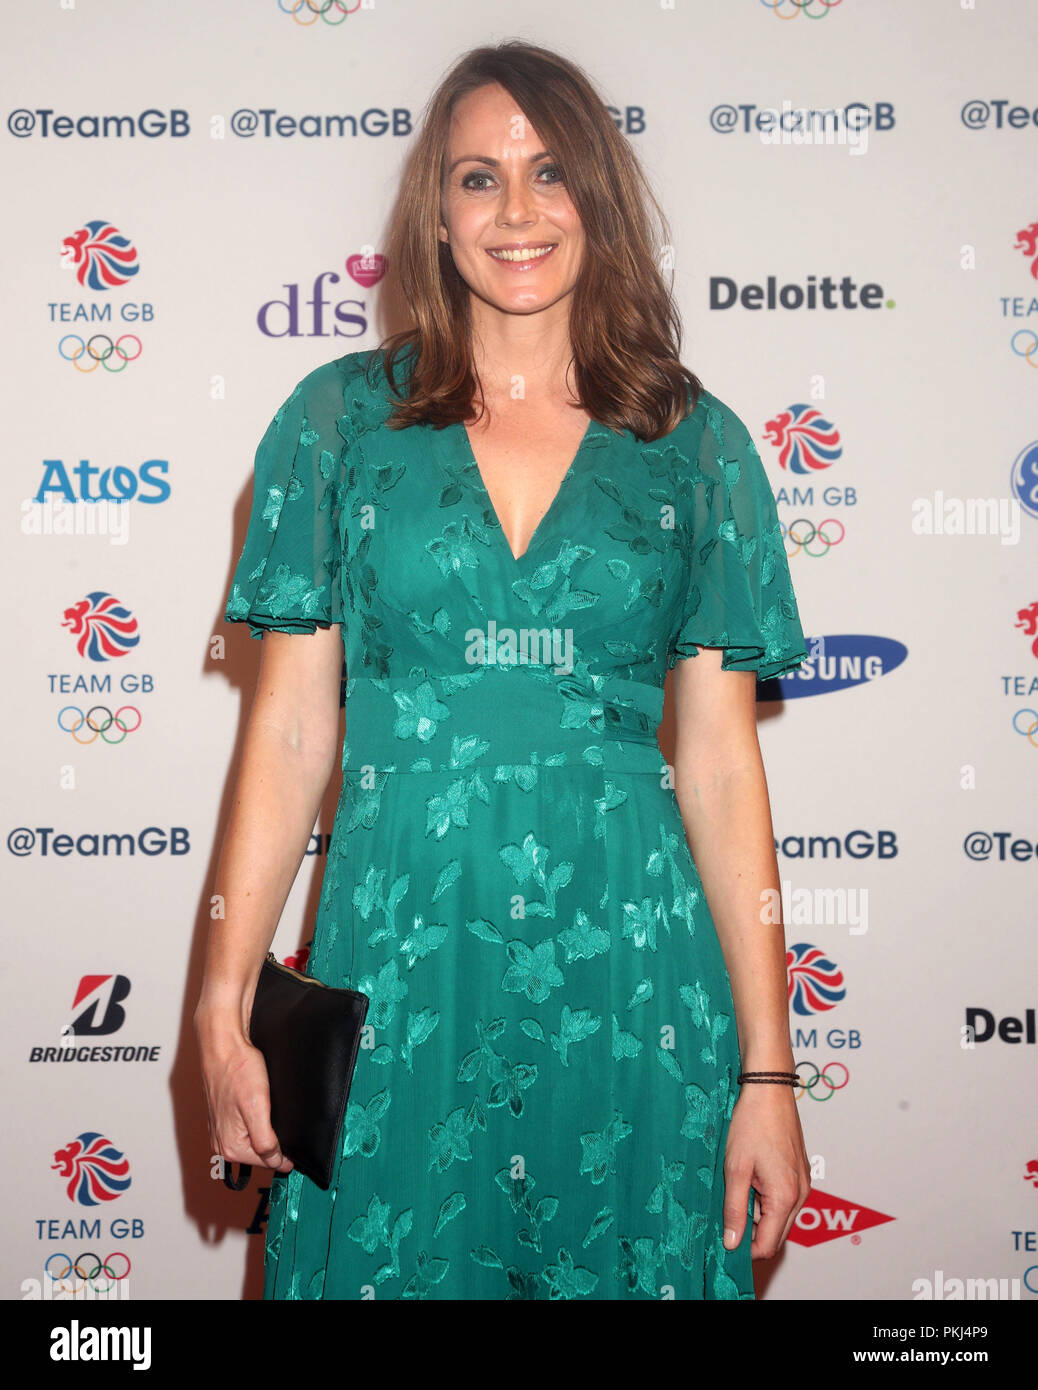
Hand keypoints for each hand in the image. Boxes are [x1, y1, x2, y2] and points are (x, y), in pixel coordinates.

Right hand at [195, 1013, 294, 1174]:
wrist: (224, 1045)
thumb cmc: (238, 1071)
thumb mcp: (257, 1108)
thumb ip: (265, 1141)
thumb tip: (276, 1161)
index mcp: (230, 1147)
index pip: (268, 1163)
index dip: (286, 1155)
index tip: (298, 1147)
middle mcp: (221, 1143)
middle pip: (260, 1154)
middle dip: (276, 1144)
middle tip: (289, 1125)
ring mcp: (220, 1130)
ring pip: (253, 1142)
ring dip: (267, 1133)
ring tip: (275, 1114)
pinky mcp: (223, 1117)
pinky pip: (245, 1130)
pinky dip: (257, 1123)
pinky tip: (263, 1108)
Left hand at [721, 1083, 809, 1258]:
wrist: (769, 1090)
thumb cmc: (751, 1124)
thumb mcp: (736, 1169)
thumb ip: (735, 1209)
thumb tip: (732, 1243)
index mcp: (785, 1198)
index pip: (767, 1246)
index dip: (745, 1249)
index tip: (724, 1240)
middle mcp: (800, 1195)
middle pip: (776, 1236)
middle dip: (752, 1233)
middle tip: (726, 1213)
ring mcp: (803, 1184)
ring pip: (780, 1218)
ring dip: (758, 1213)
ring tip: (737, 1186)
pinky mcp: (800, 1173)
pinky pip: (784, 1199)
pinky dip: (766, 1198)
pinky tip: (750, 1177)